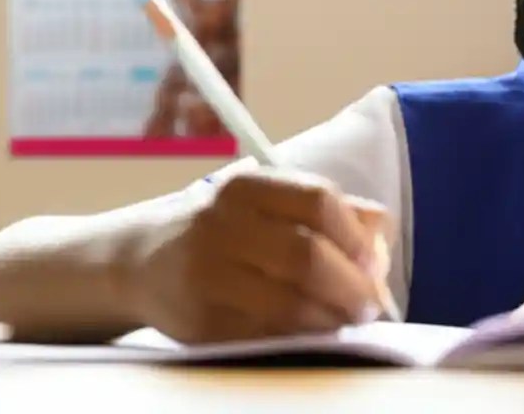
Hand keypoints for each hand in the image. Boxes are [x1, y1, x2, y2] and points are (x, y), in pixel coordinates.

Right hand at [123, 163, 391, 343]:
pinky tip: (313, 333)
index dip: (356, 235)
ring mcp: (205, 274)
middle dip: (352, 286)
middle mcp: (221, 224)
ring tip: (347, 320)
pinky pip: (265, 333)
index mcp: (246, 187)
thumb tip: (382, 231)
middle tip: (371, 304)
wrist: (142, 259)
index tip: (375, 262)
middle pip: (307, 255)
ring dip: (332, 317)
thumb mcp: (267, 203)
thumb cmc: (225, 230)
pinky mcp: (199, 320)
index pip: (318, 200)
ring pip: (289, 302)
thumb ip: (328, 210)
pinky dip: (301, 336)